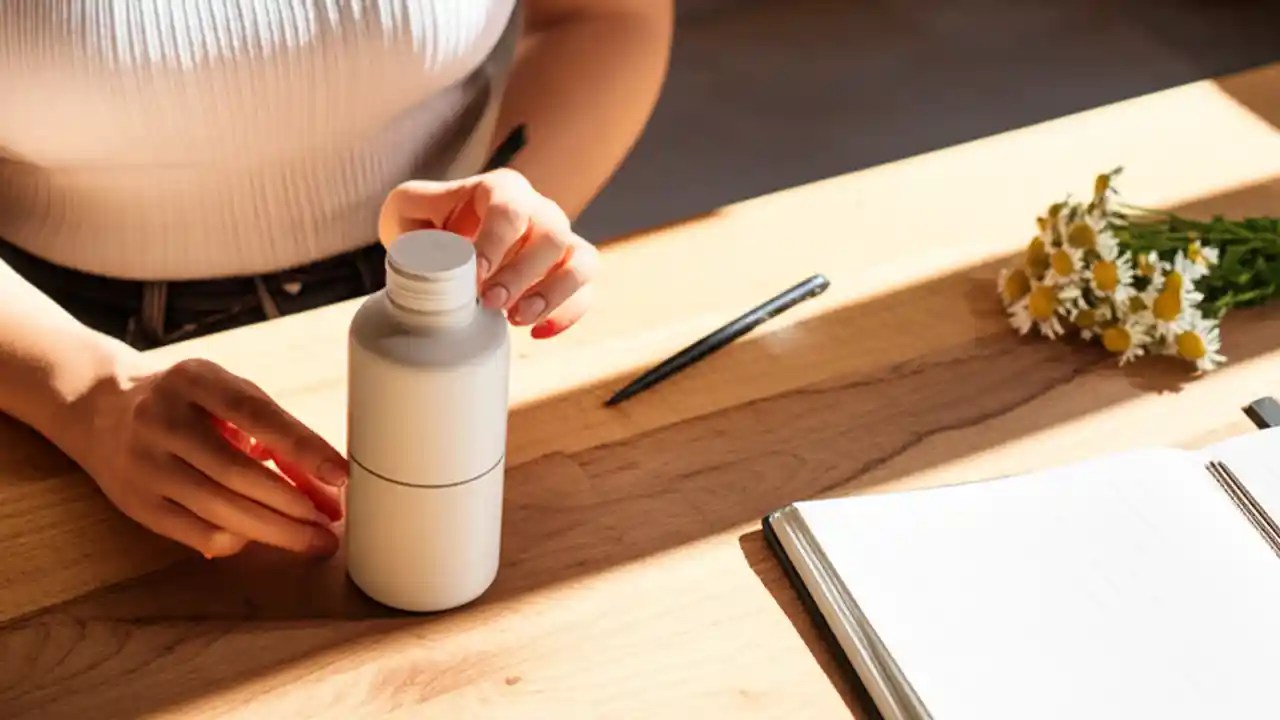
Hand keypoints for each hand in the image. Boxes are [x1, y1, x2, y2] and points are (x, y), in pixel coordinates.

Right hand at [61, 357, 346, 558]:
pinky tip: (261, 535)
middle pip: (238, 474)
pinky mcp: (136, 504)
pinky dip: (240, 540)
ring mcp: (144, 465)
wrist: (101, 411)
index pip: (257, 414)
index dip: (303, 448)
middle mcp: (163, 421)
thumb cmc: (189, 404)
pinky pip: (199, 534)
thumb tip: (329, 482)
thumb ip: (274, 428)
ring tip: (314, 540)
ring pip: (220, 511)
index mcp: (195, 380)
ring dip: (277, 532)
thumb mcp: (225, 392)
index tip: (341, 475)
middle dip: (294, 506)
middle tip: (332, 525)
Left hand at [379, 169, 599, 338]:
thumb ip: (414, 212)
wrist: (445, 244)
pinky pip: (585, 292)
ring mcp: (559, 242)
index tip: (474, 274)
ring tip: (516, 320)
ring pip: (581, 261)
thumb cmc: (428, 223)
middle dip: (522, 274)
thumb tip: (438, 245)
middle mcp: (539, 210)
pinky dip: (567, 315)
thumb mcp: (409, 208)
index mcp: (503, 189)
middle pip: (552, 234)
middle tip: (488, 303)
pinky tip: (536, 333)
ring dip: (553, 295)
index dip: (496, 242)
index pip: (510, 208)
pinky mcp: (568, 273)